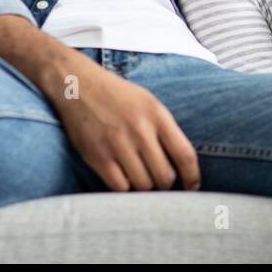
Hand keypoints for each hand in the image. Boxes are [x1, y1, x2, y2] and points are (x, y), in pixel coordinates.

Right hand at [48, 55, 201, 192]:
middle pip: (164, 176)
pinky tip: (123, 178)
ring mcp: (117, 144)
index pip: (185, 155)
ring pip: (143, 185)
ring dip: (144, 187)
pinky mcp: (97, 156)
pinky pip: (119, 186)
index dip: (192, 177)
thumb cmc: (118, 96)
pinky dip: (124, 187)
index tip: (193, 187)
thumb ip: (165, 130)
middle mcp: (139, 130)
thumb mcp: (149, 103)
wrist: (78, 84)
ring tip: (140, 178)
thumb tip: (183, 164)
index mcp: (157, 115)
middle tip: (159, 180)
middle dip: (165, 183)